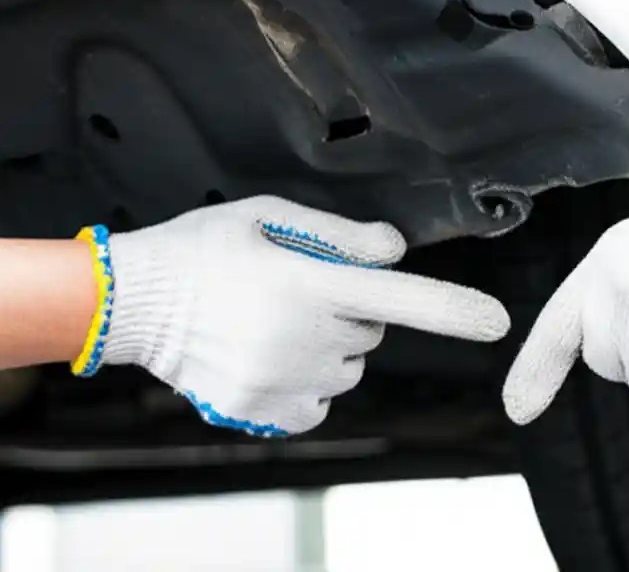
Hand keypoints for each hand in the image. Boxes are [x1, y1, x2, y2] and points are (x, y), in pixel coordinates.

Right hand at [98, 196, 509, 435]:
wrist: (131, 303)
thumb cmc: (199, 250)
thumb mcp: (265, 217)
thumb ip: (337, 235)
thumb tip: (393, 251)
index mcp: (307, 284)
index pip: (398, 298)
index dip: (453, 310)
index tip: (497, 322)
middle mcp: (301, 338)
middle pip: (370, 332)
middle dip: (350, 311)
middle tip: (296, 290)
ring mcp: (282, 381)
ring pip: (346, 368)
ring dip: (327, 347)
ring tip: (272, 321)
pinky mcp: (263, 411)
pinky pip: (317, 401)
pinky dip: (305, 382)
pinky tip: (265, 354)